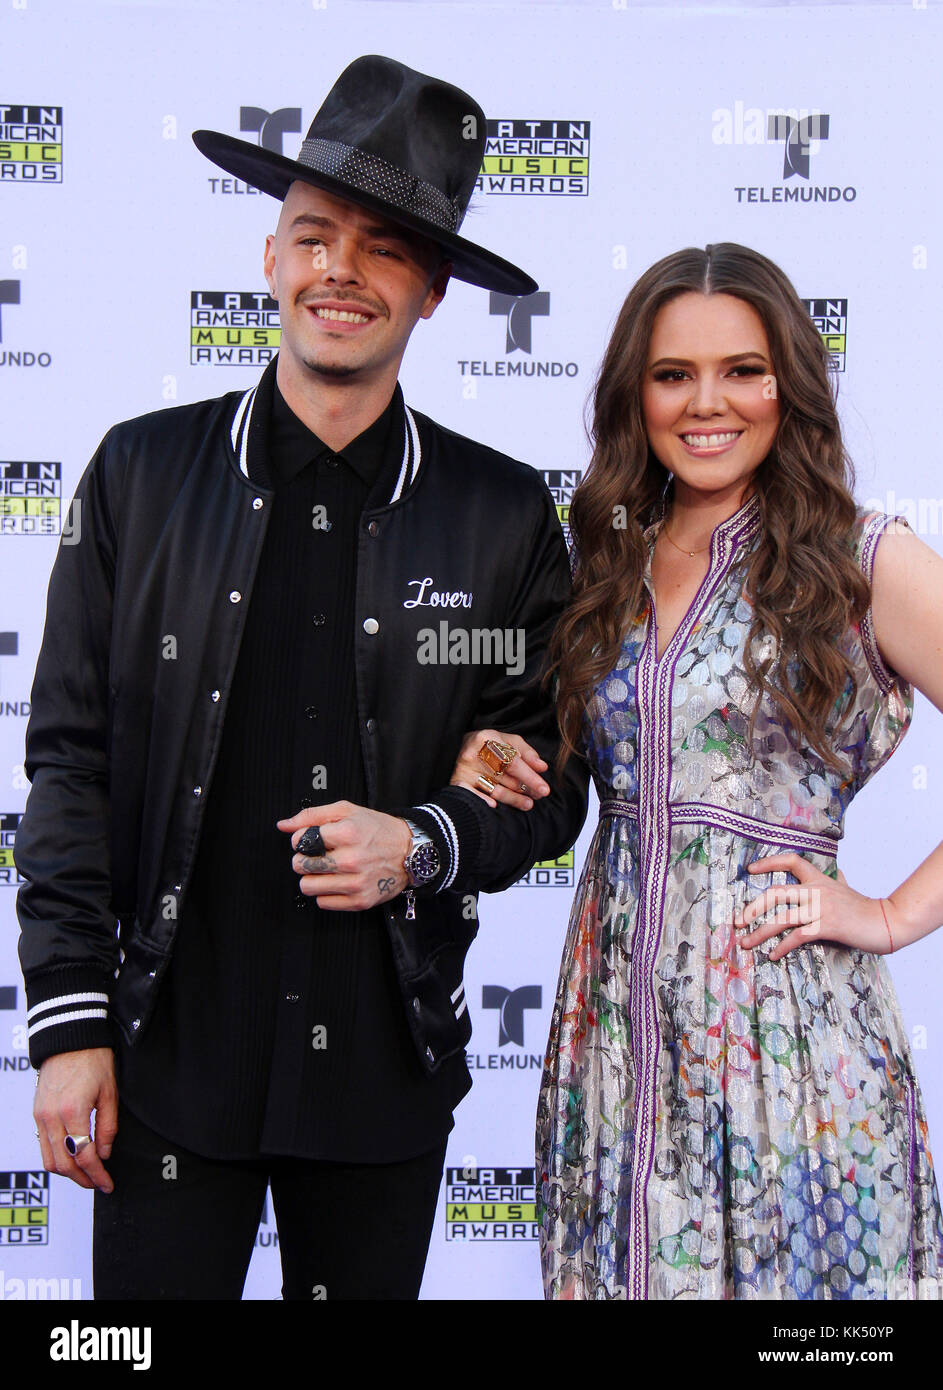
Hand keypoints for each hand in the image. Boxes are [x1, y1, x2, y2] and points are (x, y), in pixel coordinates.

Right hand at [34, 1047, 117, 1192]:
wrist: (70, 1039)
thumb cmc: (93, 1060)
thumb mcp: (110, 1093)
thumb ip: (108, 1127)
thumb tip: (104, 1154)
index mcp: (73, 1111)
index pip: (84, 1156)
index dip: (97, 1175)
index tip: (107, 1183)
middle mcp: (52, 1117)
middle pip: (64, 1164)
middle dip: (82, 1179)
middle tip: (98, 1183)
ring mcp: (41, 1116)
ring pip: (49, 1160)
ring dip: (68, 1173)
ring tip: (86, 1175)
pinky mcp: (37, 1114)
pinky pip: (44, 1146)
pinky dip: (57, 1158)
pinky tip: (72, 1158)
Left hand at [278, 800, 411, 910]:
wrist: (410, 852)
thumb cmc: (377, 829)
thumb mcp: (347, 811)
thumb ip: (312, 815)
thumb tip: (284, 825)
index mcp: (348, 833)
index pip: (301, 841)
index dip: (301, 839)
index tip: (310, 840)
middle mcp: (352, 859)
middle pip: (301, 865)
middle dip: (304, 859)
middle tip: (317, 856)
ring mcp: (356, 883)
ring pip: (308, 886)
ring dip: (312, 878)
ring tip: (326, 870)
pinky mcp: (360, 901)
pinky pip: (323, 903)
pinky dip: (326, 893)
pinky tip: (337, 882)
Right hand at [449, 729, 549, 809]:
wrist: (454, 745)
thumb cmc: (486, 744)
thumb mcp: (507, 740)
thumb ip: (526, 752)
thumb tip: (542, 767)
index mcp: (486, 739)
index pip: (513, 762)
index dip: (531, 777)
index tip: (544, 789)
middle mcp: (473, 754)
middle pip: (505, 777)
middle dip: (525, 789)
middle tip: (539, 795)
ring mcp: (463, 770)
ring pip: (494, 789)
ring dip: (513, 799)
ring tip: (528, 803)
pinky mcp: (456, 782)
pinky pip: (471, 795)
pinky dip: (483, 800)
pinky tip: (495, 806)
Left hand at [736, 853, 898, 960]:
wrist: (885, 922)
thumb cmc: (863, 908)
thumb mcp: (846, 888)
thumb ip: (835, 881)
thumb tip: (837, 872)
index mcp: (819, 879)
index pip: (792, 861)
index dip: (769, 862)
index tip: (750, 869)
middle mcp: (817, 891)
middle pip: (776, 893)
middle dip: (753, 907)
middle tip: (738, 920)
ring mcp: (821, 909)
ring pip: (782, 918)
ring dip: (760, 932)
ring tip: (746, 943)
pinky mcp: (826, 927)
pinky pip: (797, 937)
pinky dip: (782, 947)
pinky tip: (773, 954)